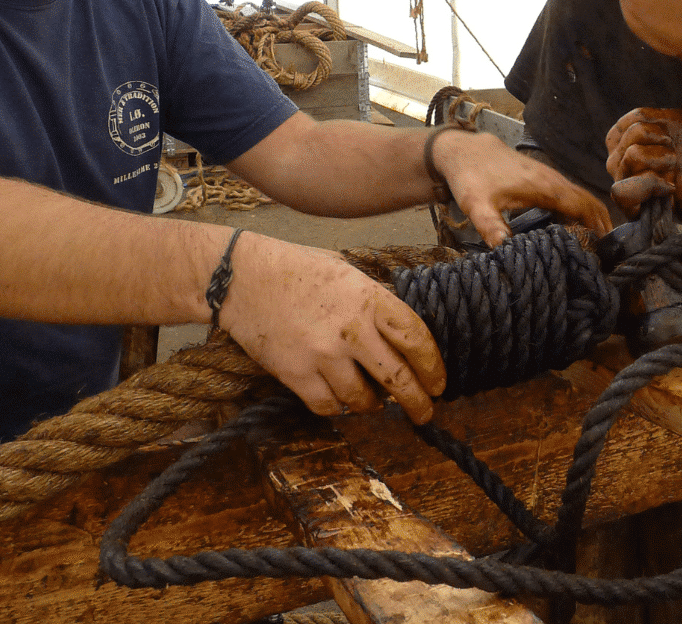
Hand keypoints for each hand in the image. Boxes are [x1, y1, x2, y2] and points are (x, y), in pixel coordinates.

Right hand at [219, 233, 445, 423]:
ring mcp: (323, 355)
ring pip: (363, 400)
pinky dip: (337, 407)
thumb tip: (399, 333)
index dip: (433, 367)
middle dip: (418, 402)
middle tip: (424, 413)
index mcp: (370, 299)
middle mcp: (352, 330)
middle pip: (398, 379)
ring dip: (372, 404)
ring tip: (371, 400)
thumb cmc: (296, 268)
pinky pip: (328, 406)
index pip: (416, 339)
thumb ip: (375, 301)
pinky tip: (338, 397)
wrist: (242, 277)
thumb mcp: (347, 272)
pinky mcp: (295, 374)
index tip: (438, 383)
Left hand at [429, 130, 611, 245]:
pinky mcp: (544, 177)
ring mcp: (550, 176)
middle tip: (606, 254)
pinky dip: (581, 210)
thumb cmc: (471, 176)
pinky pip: (571, 194)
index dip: (597, 227)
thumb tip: (505, 250)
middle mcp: (553, 180)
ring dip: (593, 218)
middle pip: (589, 202)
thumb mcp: (476, 205)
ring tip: (596, 245)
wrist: (464, 149)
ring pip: (582, 197)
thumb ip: (491, 227)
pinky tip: (574, 228)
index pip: (583, 207)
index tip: (603, 251)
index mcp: (545, 187)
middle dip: (601, 225)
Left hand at [605, 107, 681, 239]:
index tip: (672, 182)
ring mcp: (616, 154)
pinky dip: (655, 122)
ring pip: (634, 136)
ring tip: (671, 146)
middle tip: (676, 161)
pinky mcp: (618, 132)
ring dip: (661, 139)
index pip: (623, 195)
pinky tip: (662, 132)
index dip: (648, 183)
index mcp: (632, 201)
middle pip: (632, 158)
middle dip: (662, 156)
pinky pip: (633, 120)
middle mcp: (620, 179)